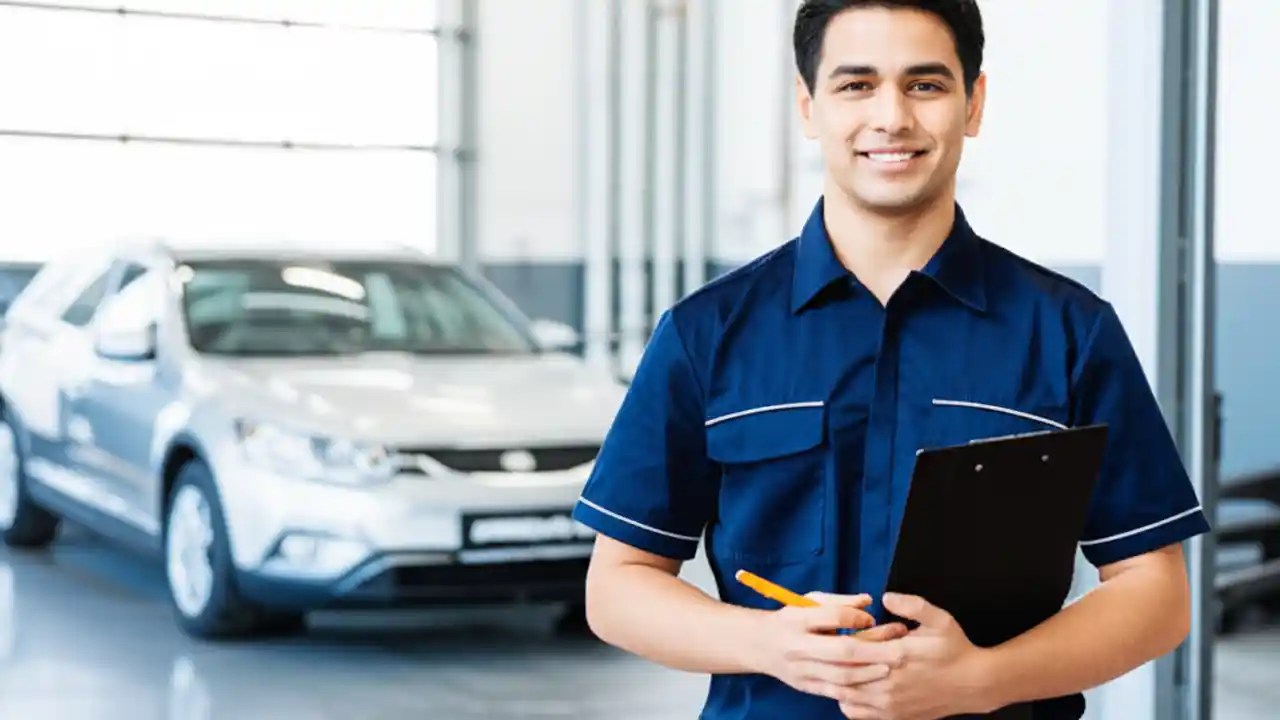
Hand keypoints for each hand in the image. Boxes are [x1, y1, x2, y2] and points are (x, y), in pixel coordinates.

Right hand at [750, 592, 910, 702]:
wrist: (759, 645)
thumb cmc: (789, 619)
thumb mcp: (807, 601)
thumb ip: (838, 601)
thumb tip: (868, 601)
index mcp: (798, 619)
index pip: (834, 617)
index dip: (857, 617)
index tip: (871, 618)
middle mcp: (799, 646)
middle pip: (843, 650)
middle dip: (875, 650)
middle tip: (899, 649)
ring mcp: (802, 670)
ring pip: (842, 675)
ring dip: (871, 672)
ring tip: (891, 667)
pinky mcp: (806, 686)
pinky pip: (836, 692)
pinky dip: (857, 689)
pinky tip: (873, 684)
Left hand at [836, 593, 995, 719]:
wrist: (974, 684)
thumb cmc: (954, 649)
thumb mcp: (939, 619)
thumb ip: (912, 605)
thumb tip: (885, 597)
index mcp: (897, 655)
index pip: (852, 649)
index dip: (837, 641)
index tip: (833, 633)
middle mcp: (889, 682)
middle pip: (843, 674)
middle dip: (831, 662)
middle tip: (826, 650)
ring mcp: (889, 703)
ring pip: (845, 695)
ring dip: (835, 681)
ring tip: (834, 668)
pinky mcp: (893, 717)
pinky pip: (855, 713)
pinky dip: (846, 701)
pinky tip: (850, 687)